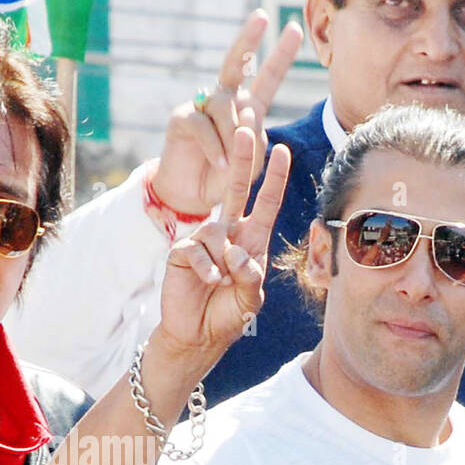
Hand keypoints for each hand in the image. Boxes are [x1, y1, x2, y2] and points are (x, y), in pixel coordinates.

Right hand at [150, 11, 302, 217]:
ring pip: (224, 105)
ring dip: (233, 134)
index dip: (280, 55)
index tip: (294, 29)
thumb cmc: (225, 180)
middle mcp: (224, 101)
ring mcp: (201, 107)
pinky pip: (203, 125)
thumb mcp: (252, 164)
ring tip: (233, 162)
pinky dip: (215, 147)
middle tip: (261, 16)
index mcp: (247, 108)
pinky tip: (221, 163)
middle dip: (248, 40)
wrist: (193, 199)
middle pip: (235, 64)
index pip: (267, 78)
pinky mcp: (182, 118)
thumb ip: (257, 141)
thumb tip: (246, 112)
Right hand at [156, 127, 289, 368]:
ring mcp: (203, 240)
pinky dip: (207, 268)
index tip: (281, 151)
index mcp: (251, 240)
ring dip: (224, 259)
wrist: (197, 334)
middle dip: (242, 161)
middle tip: (245, 130)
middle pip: (235, 189)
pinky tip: (209, 282)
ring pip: (217, 231)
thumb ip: (250, 275)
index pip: (265, 204)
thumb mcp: (250, 297)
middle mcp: (228, 234)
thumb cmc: (228, 314)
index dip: (274, 178)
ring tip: (222, 281)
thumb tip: (236, 252)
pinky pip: (197, 249)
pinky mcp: (182, 251)